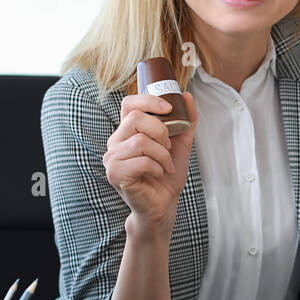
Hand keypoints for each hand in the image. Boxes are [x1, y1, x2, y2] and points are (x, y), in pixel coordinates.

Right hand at [103, 91, 197, 228]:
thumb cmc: (167, 174)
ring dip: (162, 153)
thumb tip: (187, 96)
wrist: (163, 203)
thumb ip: (185, 121)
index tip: (168, 109)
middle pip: (135, 119)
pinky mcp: (115, 174)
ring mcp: (112, 158)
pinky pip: (141, 161)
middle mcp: (115, 142)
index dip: (149, 101)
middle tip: (168, 146)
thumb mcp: (180, 143)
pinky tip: (159, 173)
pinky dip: (157, 167)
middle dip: (161, 130)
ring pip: (140, 141)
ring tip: (166, 164)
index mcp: (127, 131)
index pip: (129, 104)